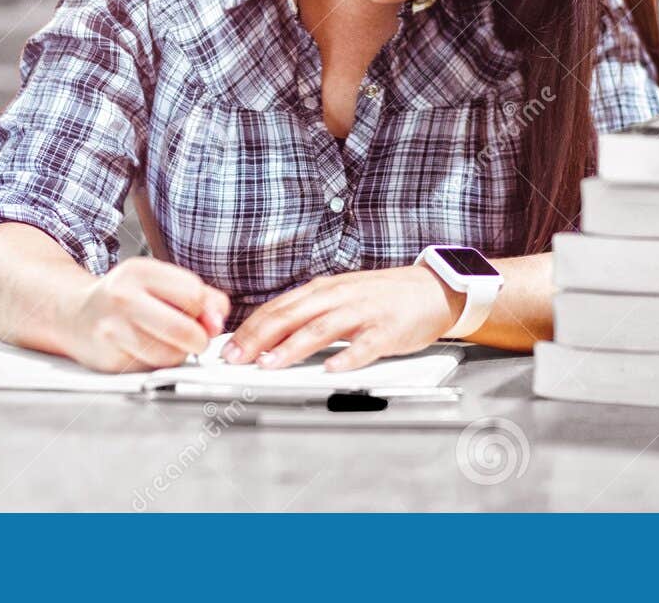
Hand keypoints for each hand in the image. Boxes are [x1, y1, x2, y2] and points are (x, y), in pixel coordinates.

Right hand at [60, 257, 229, 372]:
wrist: (74, 315)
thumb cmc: (124, 299)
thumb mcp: (160, 283)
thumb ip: (199, 295)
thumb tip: (218, 320)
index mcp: (139, 272)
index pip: (193, 293)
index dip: (206, 311)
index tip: (203, 317)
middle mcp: (123, 297)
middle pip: (183, 328)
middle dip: (199, 339)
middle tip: (196, 339)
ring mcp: (112, 329)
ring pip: (170, 354)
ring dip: (179, 354)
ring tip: (169, 344)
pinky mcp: (109, 359)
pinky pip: (151, 369)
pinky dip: (159, 365)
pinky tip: (148, 352)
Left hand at [222, 265, 462, 371]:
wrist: (431, 288)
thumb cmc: (381, 297)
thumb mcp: (340, 297)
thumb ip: (309, 313)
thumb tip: (269, 336)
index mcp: (323, 290)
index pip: (278, 308)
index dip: (250, 329)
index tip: (228, 349)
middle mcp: (339, 297)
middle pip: (291, 316)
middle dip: (259, 338)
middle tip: (236, 359)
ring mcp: (363, 312)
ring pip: (321, 328)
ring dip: (292, 348)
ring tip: (270, 365)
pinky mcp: (388, 329)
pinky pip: (365, 345)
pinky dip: (347, 357)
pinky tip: (331, 370)